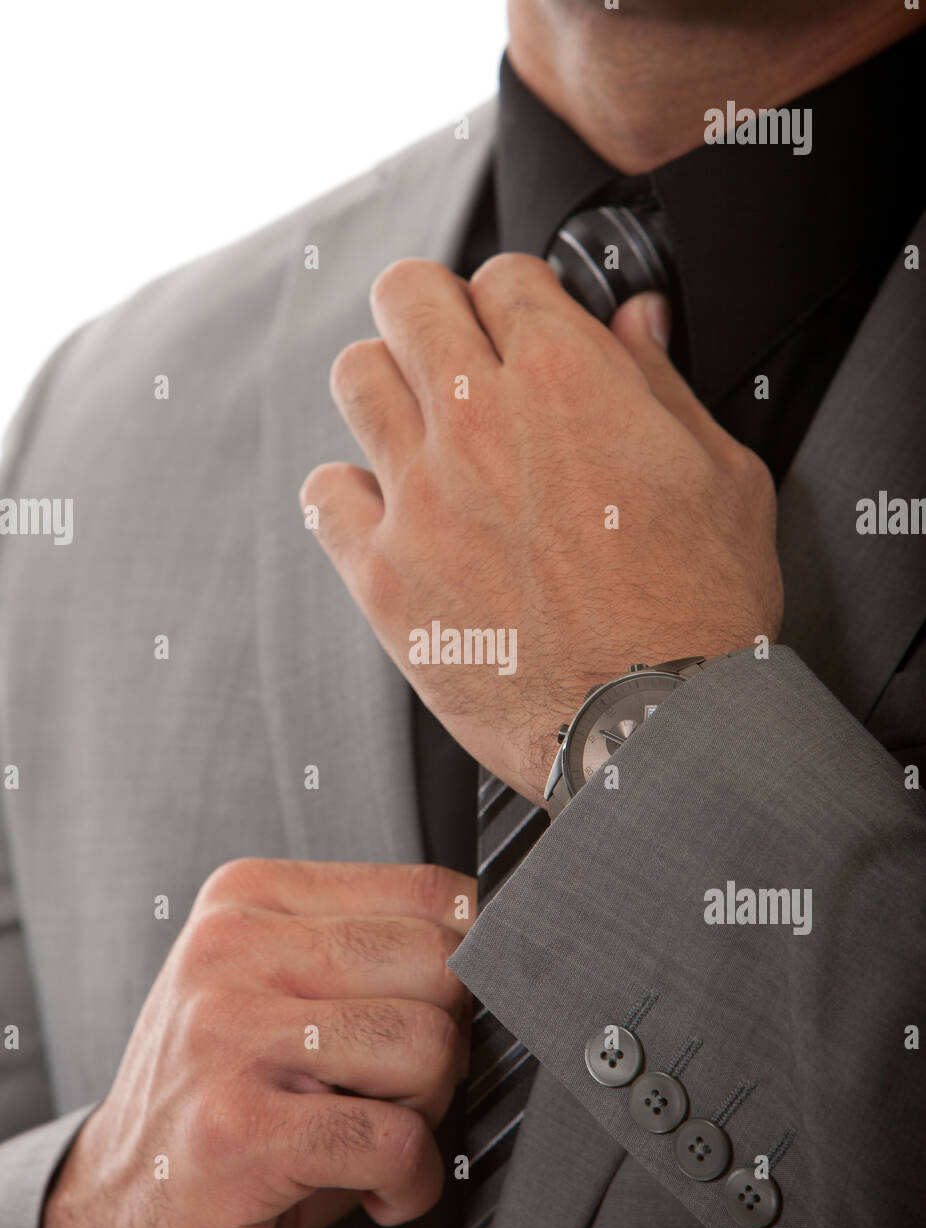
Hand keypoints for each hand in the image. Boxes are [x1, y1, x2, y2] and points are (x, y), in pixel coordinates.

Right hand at [41, 859, 474, 1227]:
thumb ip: (368, 952)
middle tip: (396, 1085)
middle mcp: (229, 949)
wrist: (123, 1208)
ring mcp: (225, 1034)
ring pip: (426, 1047)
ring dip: (425, 1114)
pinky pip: (393, 1141)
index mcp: (249, 898)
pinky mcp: (234, 1129)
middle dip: (447, 1040)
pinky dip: (408, 1183)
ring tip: (369, 1130)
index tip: (439, 1012)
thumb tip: (495, 947)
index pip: (426, 890)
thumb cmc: (223, 1096)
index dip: (468, 963)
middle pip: (440, 963)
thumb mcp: (284, 994)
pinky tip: (370, 1187)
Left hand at [300, 255, 781, 802]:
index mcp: (566, 381)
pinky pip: (322, 494)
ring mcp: (420, 498)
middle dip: (432, 309)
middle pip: (406, 296)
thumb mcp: (720, 478)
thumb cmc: (696, 613)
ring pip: (355, 377)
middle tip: (453, 349)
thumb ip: (663, 385)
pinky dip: (347, 494)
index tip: (521, 328)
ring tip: (418, 425)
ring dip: (385, 385)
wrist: (650, 728)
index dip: (515, 297)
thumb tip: (635, 322)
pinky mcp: (381, 576)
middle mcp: (479, 423)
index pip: (503, 275)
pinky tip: (386, 511)